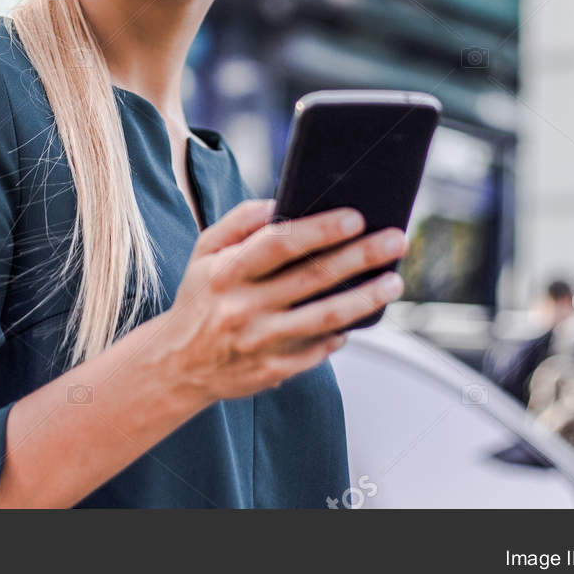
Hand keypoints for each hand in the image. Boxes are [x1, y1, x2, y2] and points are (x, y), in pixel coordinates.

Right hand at [152, 198, 405, 404]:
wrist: (177, 364)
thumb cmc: (201, 296)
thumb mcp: (204, 252)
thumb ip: (238, 222)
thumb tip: (277, 202)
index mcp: (227, 272)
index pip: (279, 244)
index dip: (320, 230)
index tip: (356, 218)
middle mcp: (244, 307)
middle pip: (313, 278)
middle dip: (361, 256)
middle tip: (396, 240)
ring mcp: (260, 343)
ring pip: (326, 318)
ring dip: (366, 299)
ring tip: (394, 282)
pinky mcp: (274, 371)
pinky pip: (318, 350)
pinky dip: (342, 333)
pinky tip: (361, 318)